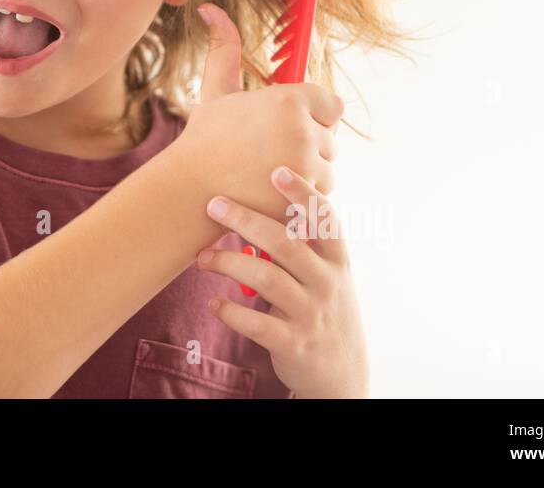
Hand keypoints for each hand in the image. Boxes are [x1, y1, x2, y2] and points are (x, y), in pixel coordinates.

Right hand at [178, 2, 343, 225]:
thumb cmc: (204, 139)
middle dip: (307, 149)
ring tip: (267, 176)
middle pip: (330, 140)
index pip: (332, 105)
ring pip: (327, 171)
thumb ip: (224, 48)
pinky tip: (271, 194)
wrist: (189, 191)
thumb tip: (209, 7)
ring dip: (306, 176)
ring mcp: (304, 166)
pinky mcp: (302, 198)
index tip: (284, 128)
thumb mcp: (216, 90)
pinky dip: (301, 200)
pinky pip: (319, 197)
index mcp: (289, 99)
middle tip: (267, 156)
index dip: (313, 116)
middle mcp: (302, 129)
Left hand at [197, 165, 368, 398]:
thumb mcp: (327, 273)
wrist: (342, 372)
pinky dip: (232, 312)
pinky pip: (258, 324)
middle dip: (248, 220)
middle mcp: (327, 283)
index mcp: (337, 260)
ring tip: (201, 257)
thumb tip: (265, 193)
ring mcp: (311, 314)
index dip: (303, 194)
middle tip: (214, 204)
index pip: (324, 220)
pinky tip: (213, 303)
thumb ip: (305, 241)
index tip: (276, 170)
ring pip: (268, 279)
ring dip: (229, 262)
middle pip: (287, 244)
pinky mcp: (294, 344)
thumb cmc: (323, 307)